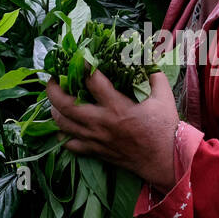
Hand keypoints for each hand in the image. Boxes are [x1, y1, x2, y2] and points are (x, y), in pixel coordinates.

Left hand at [47, 70, 179, 192]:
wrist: (165, 161)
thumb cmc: (165, 128)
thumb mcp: (164, 97)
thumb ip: (153, 76)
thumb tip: (146, 60)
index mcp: (117, 106)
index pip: (92, 81)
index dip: (82, 66)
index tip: (77, 57)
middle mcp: (101, 123)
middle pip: (65, 105)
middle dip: (53, 90)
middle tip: (53, 80)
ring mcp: (96, 139)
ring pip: (63, 125)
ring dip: (55, 111)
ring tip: (56, 102)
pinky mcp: (96, 152)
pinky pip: (70, 145)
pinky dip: (64, 136)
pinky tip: (65, 128)